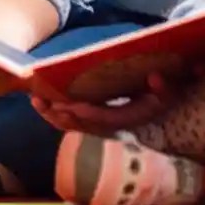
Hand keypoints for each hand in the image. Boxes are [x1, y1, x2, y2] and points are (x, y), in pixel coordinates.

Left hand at [31, 72, 177, 133]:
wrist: (161, 105)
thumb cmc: (162, 93)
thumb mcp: (169, 90)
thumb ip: (164, 86)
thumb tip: (154, 78)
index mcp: (131, 118)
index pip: (108, 119)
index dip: (90, 114)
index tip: (73, 106)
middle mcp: (114, 126)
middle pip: (84, 126)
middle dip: (62, 115)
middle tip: (43, 101)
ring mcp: (102, 126)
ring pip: (74, 126)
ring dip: (53, 116)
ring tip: (35, 100)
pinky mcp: (93, 121)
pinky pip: (71, 122)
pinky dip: (54, 114)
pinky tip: (40, 102)